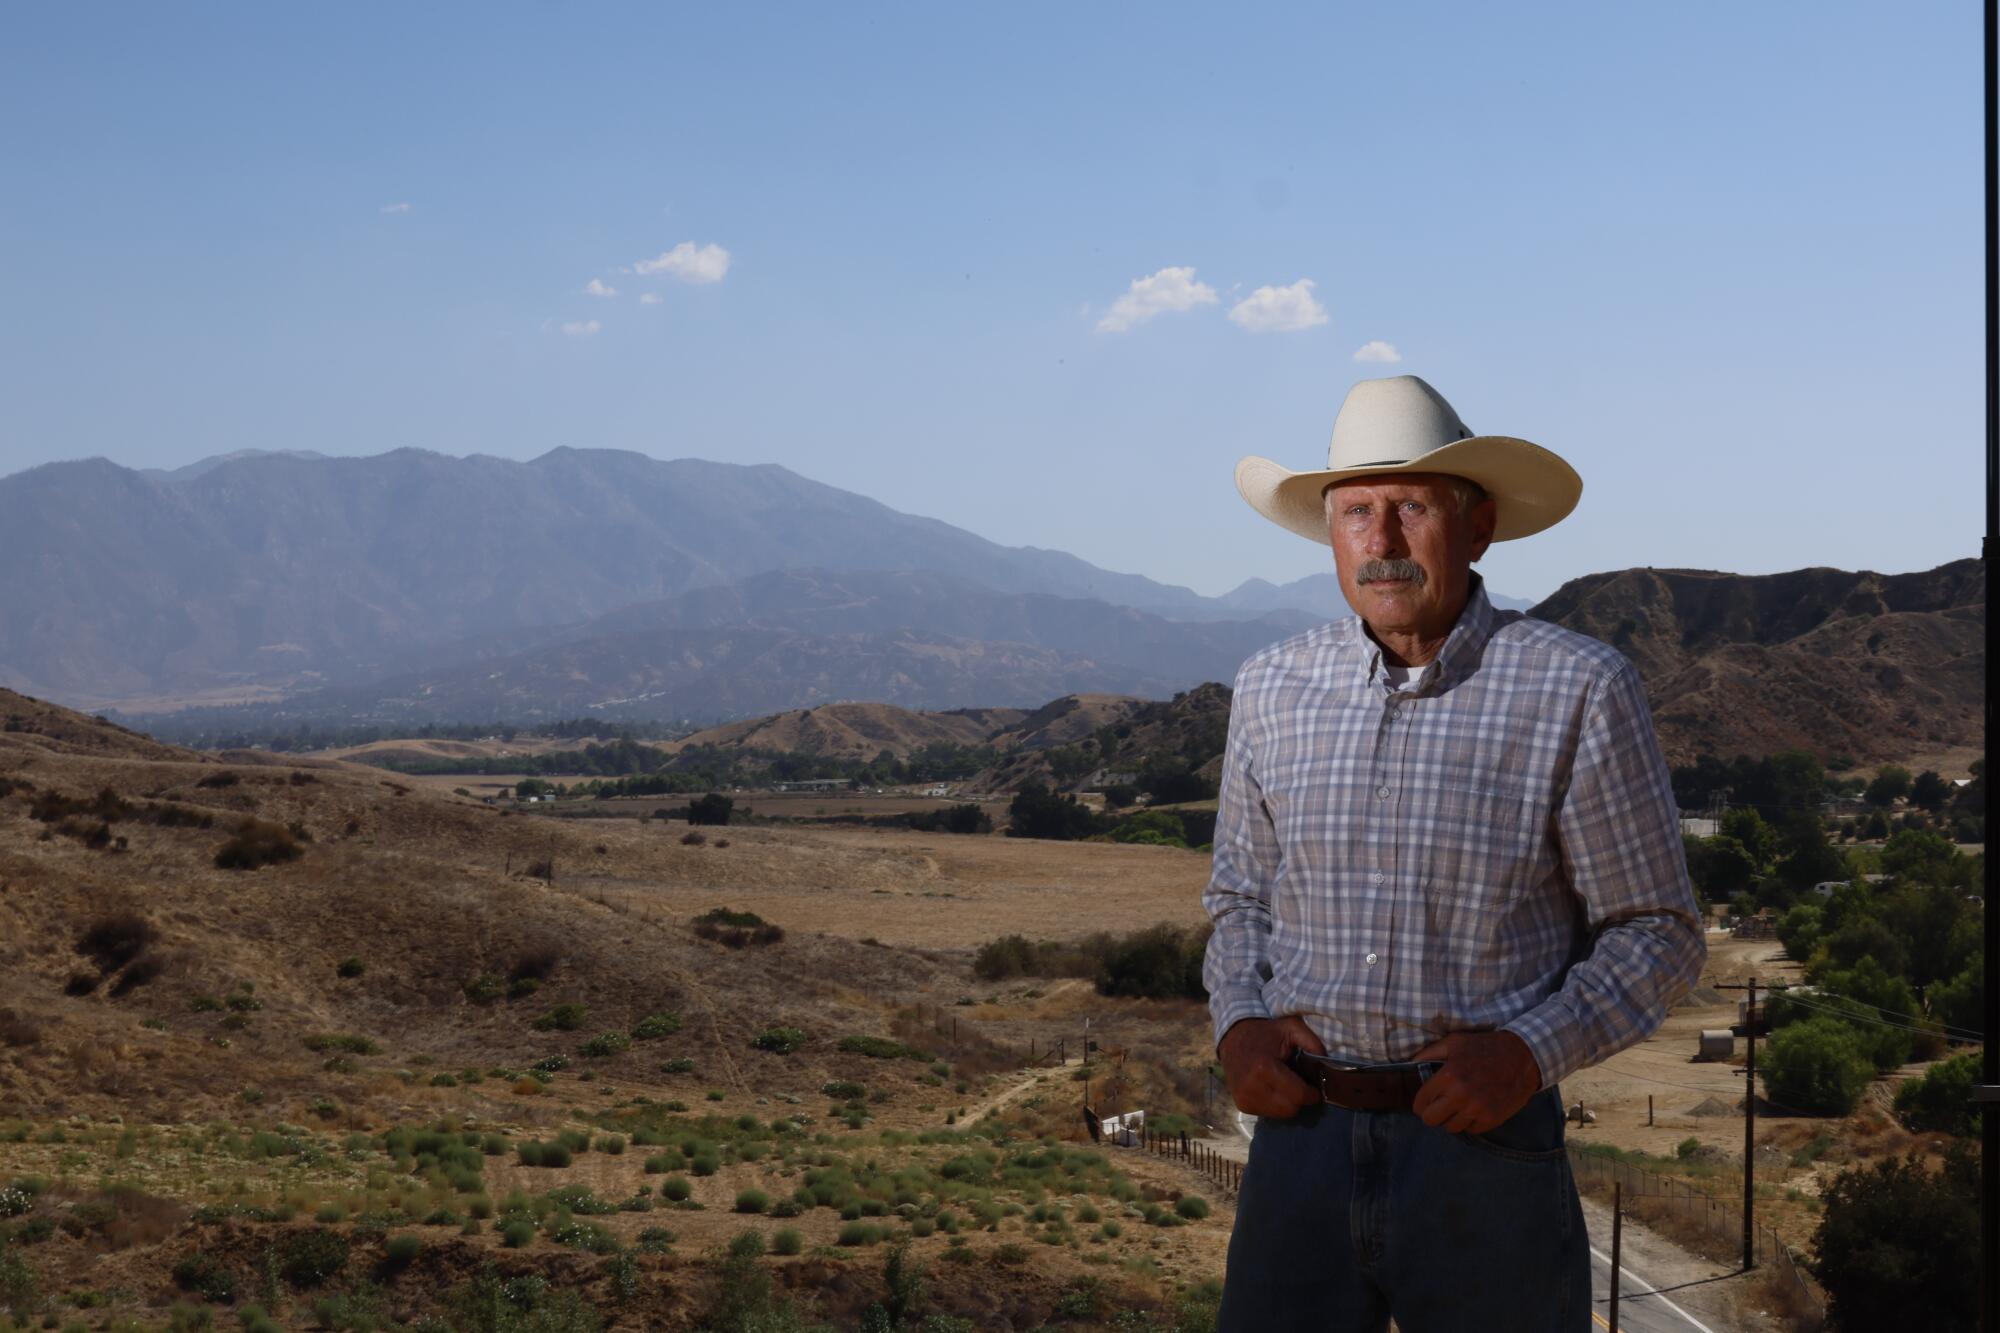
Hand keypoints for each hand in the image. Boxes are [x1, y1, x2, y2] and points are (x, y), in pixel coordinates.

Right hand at [1217, 1016, 1325, 1118]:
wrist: (1232, 1037)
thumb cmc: (1265, 1033)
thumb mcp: (1291, 1027)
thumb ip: (1312, 1042)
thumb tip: (1326, 1064)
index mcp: (1264, 1068)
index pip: (1298, 1095)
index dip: (1312, 1094)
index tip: (1315, 1089)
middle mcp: (1251, 1087)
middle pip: (1291, 1109)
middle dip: (1300, 1099)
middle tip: (1300, 1085)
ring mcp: (1244, 1098)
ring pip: (1280, 1114)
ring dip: (1287, 1103)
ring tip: (1285, 1086)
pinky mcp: (1241, 1104)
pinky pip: (1268, 1113)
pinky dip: (1275, 1105)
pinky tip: (1272, 1089)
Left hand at [1410, 1031, 1542, 1134]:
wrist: (1523, 1056)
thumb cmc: (1485, 1047)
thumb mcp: (1454, 1042)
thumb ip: (1428, 1053)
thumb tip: (1409, 1065)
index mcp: (1448, 1076)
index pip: (1420, 1103)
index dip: (1420, 1103)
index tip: (1424, 1102)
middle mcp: (1460, 1095)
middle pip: (1431, 1120)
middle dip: (1432, 1114)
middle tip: (1439, 1106)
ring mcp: (1477, 1109)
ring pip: (1451, 1128)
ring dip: (1452, 1118)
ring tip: (1458, 1106)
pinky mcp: (1492, 1118)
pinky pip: (1471, 1130)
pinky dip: (1470, 1122)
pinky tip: (1474, 1108)